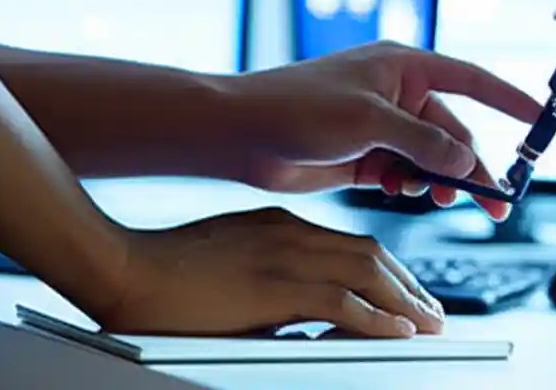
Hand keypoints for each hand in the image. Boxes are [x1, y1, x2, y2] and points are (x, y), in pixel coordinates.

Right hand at [99, 207, 443, 337]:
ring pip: (366, 273)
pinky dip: (376, 317)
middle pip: (370, 254)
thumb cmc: (167, 271)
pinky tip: (397, 331)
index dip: (390, 269)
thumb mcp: (232, 263)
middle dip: (408, 284)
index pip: (352, 243)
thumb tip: (303, 314)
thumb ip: (271, 279)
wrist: (124, 269)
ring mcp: (283, 255)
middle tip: (431, 310)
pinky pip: (341, 302)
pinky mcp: (273, 285)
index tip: (408, 291)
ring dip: (404, 301)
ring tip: (428, 323)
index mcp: (280, 224)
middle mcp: (289, 232)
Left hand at [219, 42, 540, 219]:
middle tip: (494, 204)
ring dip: (438, 181)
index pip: (469, 80)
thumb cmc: (295, 107)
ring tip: (438, 201)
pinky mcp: (362, 156)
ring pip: (429, 158)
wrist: (242, 135)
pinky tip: (404, 193)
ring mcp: (379, 127)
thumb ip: (424, 142)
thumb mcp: (370, 122)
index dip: (506, 97)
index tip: (538, 114)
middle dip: (470, 167)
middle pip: (451, 133)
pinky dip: (410, 186)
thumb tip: (464, 159)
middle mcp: (394, 95)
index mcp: (402, 67)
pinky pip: (404, 173)